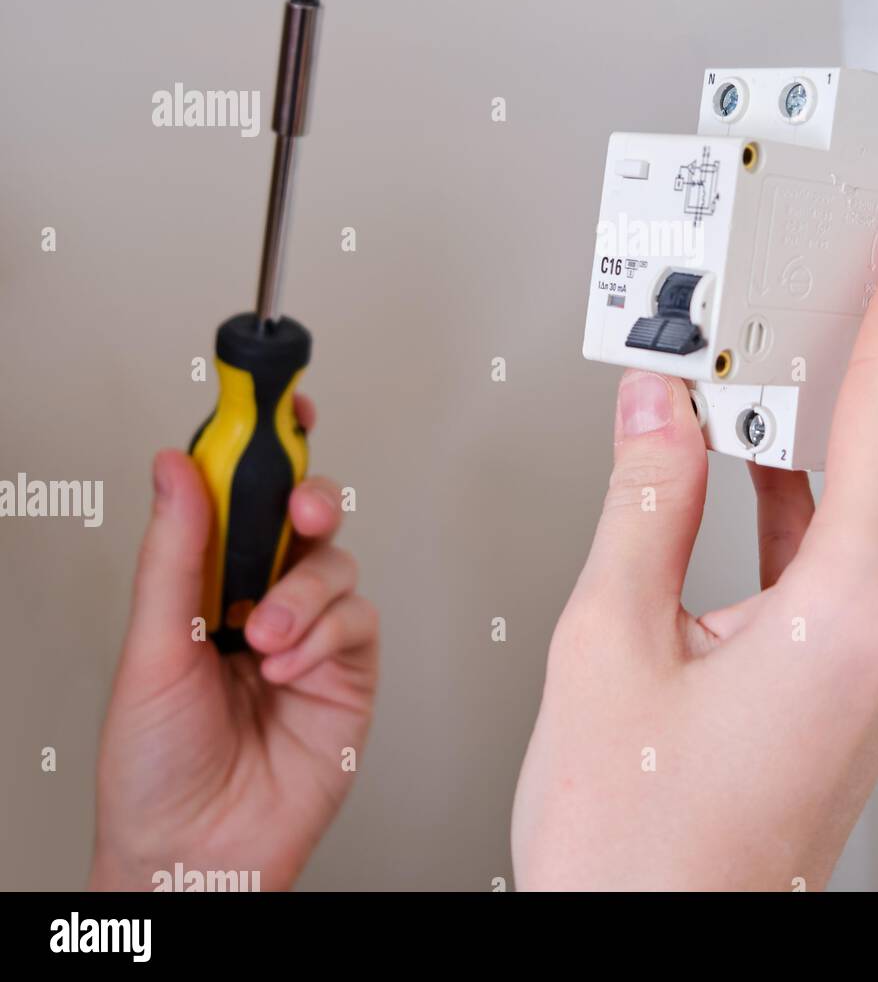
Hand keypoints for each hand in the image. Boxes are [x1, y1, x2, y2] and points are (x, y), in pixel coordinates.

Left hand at [90, 397, 377, 890]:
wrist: (198, 852)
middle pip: (303, 510)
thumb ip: (174, 551)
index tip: (275, 395)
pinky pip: (358, 619)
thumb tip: (174, 464)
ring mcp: (312, 628)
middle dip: (308, 498)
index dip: (262, 439)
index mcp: (206, 578)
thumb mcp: (149, 647)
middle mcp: (263, 593)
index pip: (240, 490)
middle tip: (300, 510)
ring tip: (264, 641)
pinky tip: (289, 673)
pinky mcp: (350, 665)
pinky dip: (324, 639)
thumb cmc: (154, 765)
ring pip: (336, 561)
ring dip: (303, 597)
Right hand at [512, 196, 877, 890]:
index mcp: (851, 614)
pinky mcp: (854, 674)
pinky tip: (768, 447)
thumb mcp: (610, 645)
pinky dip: (834, 479)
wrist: (660, 937)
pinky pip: (870, 546)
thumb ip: (642, 503)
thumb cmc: (641, 846)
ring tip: (824, 346)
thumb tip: (656, 406)